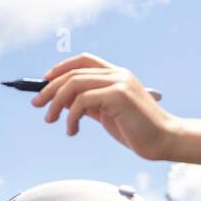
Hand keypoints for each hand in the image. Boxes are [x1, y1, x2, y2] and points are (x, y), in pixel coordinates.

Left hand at [33, 53, 180, 159]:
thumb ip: (89, 103)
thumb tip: (63, 101)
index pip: (83, 60)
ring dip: (56, 103)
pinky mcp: (119, 95)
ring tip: (50, 120)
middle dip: (49, 89)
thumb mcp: (107, 113)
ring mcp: (119, 82)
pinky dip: (71, 116)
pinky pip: (82, 101)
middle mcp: (118, 74)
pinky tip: (72, 130)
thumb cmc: (136, 129)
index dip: (61, 68)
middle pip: (73, 73)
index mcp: (117, 74)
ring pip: (74, 84)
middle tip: (36, 105)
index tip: (44, 81)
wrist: (163, 140)